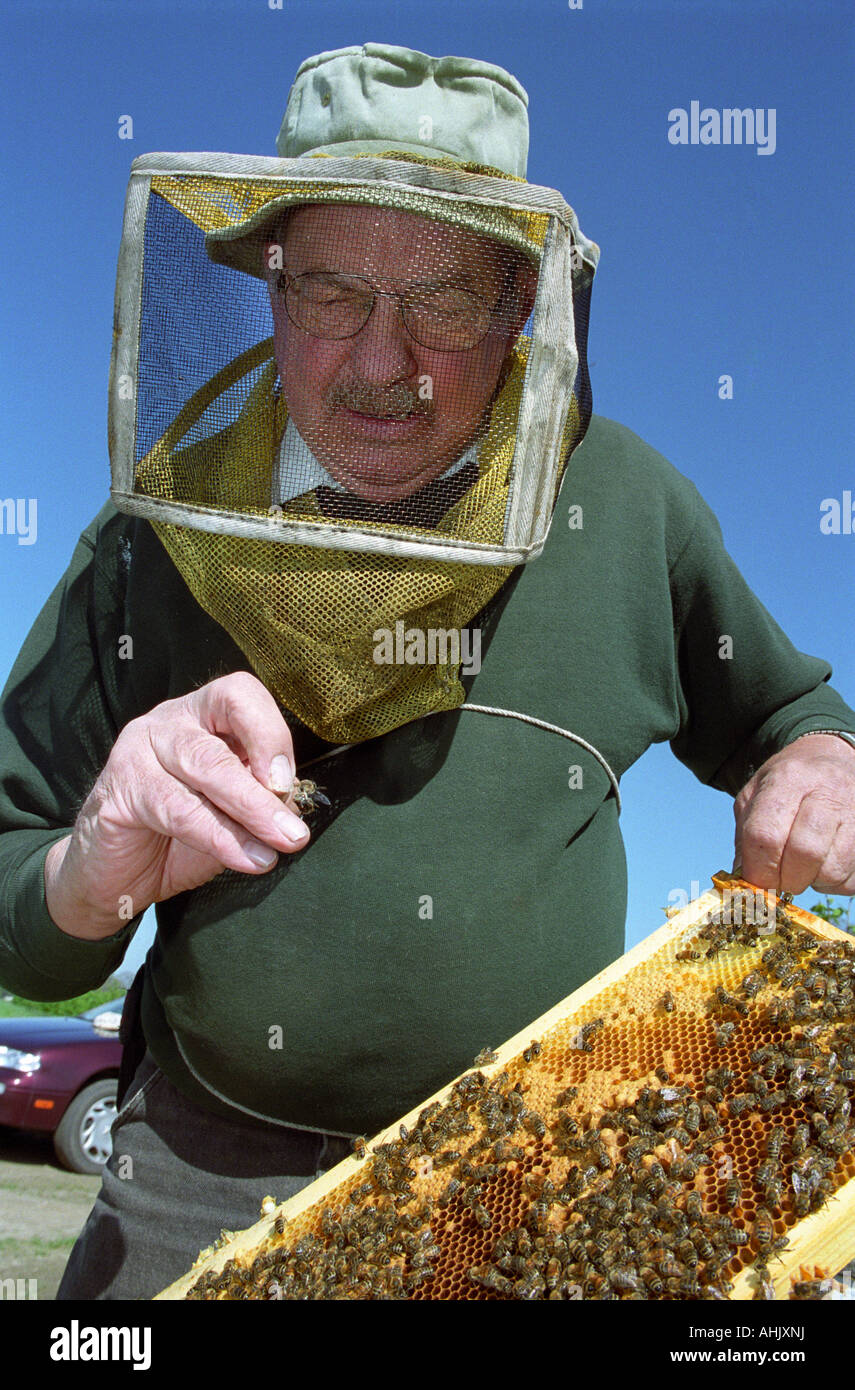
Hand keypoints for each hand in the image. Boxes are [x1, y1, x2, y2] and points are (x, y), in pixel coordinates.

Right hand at [45, 672, 309, 939]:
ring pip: (201, 772)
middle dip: (263, 792)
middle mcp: (167, 722)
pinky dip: (217, 837)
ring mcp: (136, 752)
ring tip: (278, 845)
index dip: (269, 733)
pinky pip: (175, 810)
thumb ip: (259, 799)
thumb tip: (291, 805)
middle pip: (219, 744)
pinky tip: (246, 858)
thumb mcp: (231, 812)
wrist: (115, 875)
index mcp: (201, 714)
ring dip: (248, 813)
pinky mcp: (117, 791)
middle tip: (293, 830)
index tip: (287, 782)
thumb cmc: (179, 835)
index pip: (239, 695)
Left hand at [733, 734, 854, 894]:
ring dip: (812, 881)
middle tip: (780, 880)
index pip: (766, 836)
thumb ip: (746, 838)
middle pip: (804, 853)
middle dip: (786, 880)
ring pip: (832, 870)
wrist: (832, 758)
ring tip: (804, 866)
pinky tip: (825, 862)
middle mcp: (827, 792)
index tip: (755, 881)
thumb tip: (745, 882)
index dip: (758, 869)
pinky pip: (851, 879)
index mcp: (788, 779)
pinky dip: (834, 882)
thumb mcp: (755, 796)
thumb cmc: (788, 783)